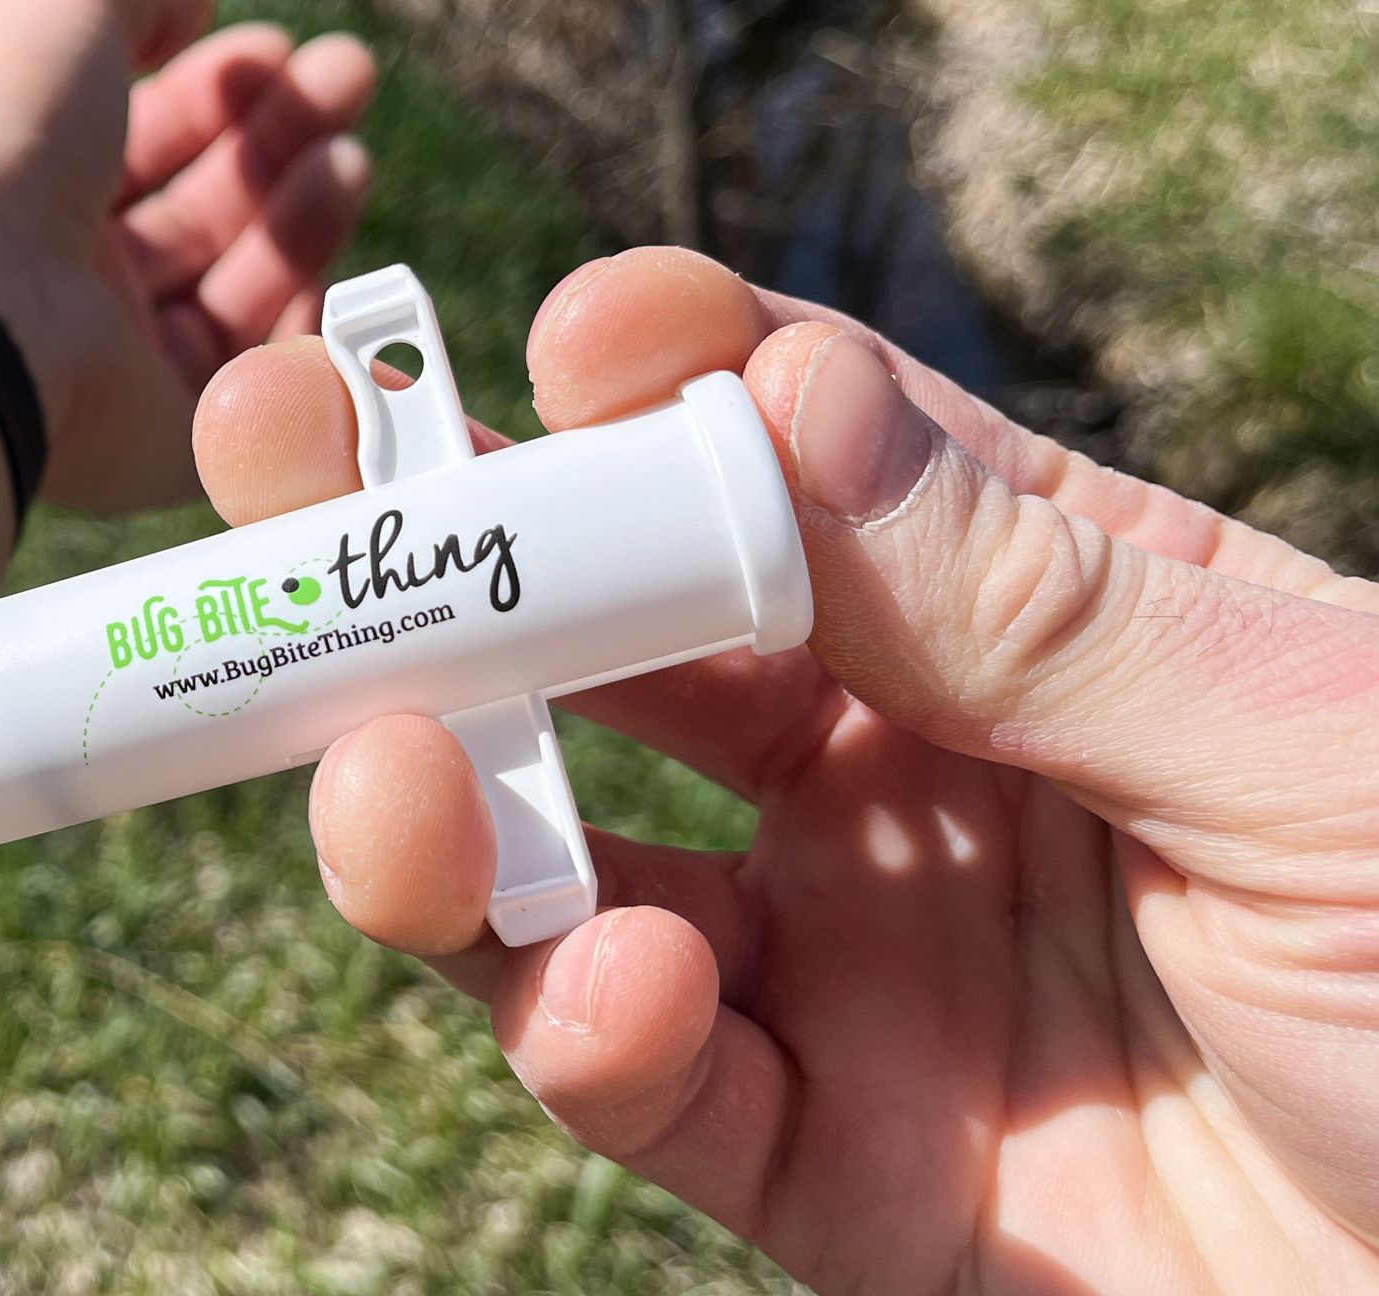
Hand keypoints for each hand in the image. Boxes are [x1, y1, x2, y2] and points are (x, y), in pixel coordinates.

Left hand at [0, 0, 374, 508]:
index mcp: (23, 183)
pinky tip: (321, 278)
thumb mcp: (58, 6)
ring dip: (300, 219)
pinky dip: (297, 336)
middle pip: (199, 210)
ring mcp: (112, 365)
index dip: (215, 90)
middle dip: (280, 138)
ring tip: (346, 161)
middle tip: (348, 78)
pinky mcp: (161, 442)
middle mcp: (65, 277)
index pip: (138, 138)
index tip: (276, 47)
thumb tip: (188, 0)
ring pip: (234, 292)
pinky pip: (248, 393)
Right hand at [190, 247, 1378, 1292]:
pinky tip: (600, 987)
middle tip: (283, 470)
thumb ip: (1031, 597)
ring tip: (385, 779)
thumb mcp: (1315, 755)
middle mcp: (900, 764)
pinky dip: (579, 1029)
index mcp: (1037, 608)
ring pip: (561, 854)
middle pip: (617, 633)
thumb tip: (779, 394)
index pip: (793, 449)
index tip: (566, 349)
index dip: (662, 382)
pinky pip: (643, 1079)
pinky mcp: (815, 1156)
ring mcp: (838, 959)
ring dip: (438, 805)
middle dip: (443, 555)